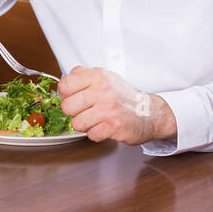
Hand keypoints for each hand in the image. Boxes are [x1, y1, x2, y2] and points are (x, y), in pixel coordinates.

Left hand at [57, 66, 176, 144]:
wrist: (151, 113)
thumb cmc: (123, 97)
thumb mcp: (104, 78)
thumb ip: (82, 76)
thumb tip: (62, 86)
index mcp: (97, 76)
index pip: (64, 86)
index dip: (65, 95)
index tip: (74, 98)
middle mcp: (103, 90)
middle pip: (67, 107)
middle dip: (75, 112)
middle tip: (87, 111)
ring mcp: (108, 108)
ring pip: (76, 123)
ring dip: (85, 125)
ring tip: (97, 119)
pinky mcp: (113, 126)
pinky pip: (90, 135)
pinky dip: (96, 134)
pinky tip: (105, 127)